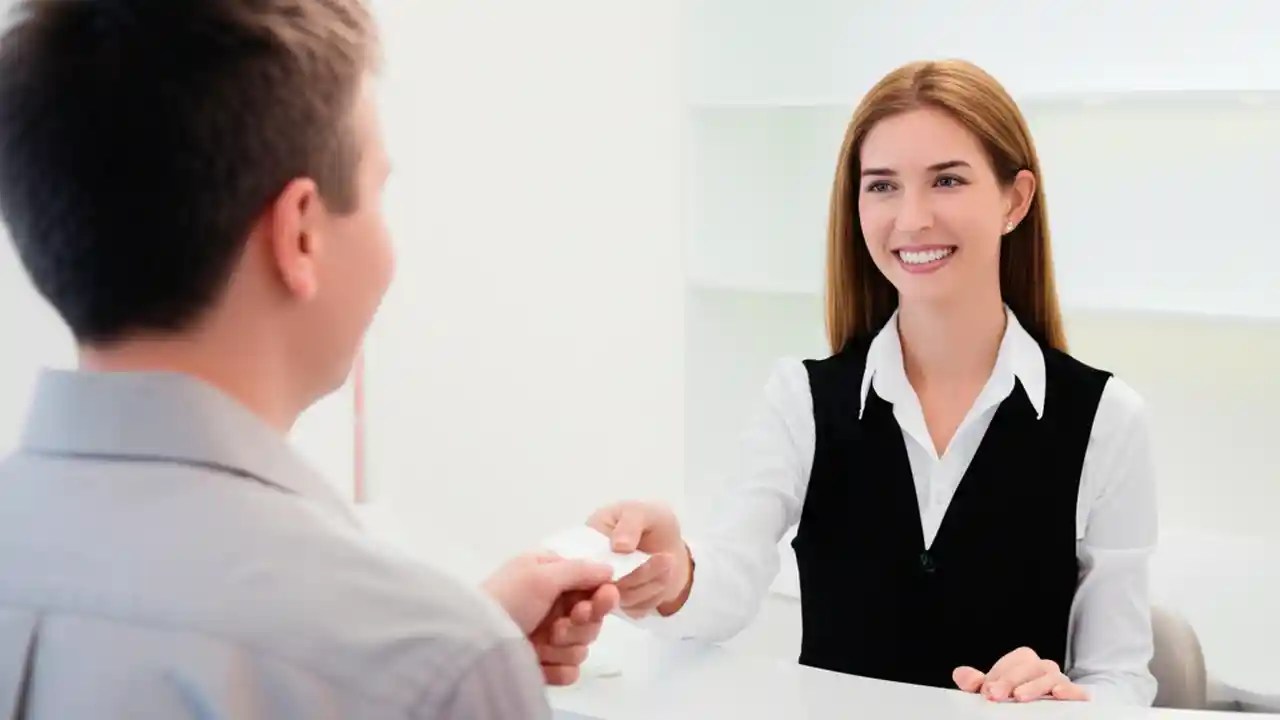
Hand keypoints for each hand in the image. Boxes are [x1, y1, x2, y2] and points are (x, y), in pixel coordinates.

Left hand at [483, 553, 619, 685]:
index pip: (593, 588)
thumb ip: (579, 570)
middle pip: (593, 620)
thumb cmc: (507, 599)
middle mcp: (552, 606)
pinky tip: (537, 661)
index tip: (601, 600)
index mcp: (551, 578)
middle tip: (560, 626)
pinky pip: (570, 670)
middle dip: (579, 625)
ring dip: (563, 647)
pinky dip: (555, 668)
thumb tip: (609, 569)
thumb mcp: (540, 574)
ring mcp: (548, 637)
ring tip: (539, 642)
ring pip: (582, 647)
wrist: (473, 642)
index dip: (601, 596)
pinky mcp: (544, 665)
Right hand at [586, 500, 691, 617]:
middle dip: (637, 574)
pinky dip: (653, 596)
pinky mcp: (621, 606)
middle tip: (666, 559)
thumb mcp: (643, 512)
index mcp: (585, 541)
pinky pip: (634, 609)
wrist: (669, 546)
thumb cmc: (651, 522)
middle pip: (602, 585)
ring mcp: (604, 591)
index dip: (603, 564)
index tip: (633, 553)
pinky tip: (664, 579)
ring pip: (621, 599)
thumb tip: (618, 547)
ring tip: (669, 564)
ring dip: (650, 583)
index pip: (582, 562)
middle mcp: (589, 570)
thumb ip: (629, 524)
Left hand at [954, 647, 1089, 702]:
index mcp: (1024, 660)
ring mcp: (1059, 681)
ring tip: (1020, 697)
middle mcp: (1043, 667)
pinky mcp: (1073, 696)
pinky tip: (1060, 695)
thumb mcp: (993, 688)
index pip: (1012, 663)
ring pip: (1051, 677)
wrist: (1040, 707)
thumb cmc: (1013, 694)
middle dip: (1010, 681)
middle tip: (995, 695)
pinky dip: (1072, 691)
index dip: (998, 676)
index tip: (986, 691)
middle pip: (1030, 667)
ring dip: (1035, 686)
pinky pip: (1077, 690)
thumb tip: (962, 676)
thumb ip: (976, 682)